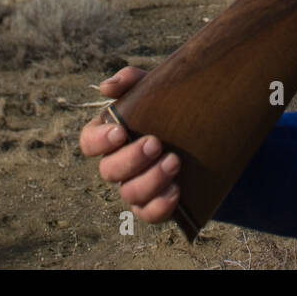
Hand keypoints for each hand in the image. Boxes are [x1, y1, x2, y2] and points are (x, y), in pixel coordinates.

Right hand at [78, 65, 180, 222]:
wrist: (207, 128)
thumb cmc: (171, 105)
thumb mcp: (156, 88)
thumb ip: (131, 81)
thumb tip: (106, 88)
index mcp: (111, 135)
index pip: (89, 142)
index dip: (99, 140)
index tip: (121, 131)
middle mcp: (118, 164)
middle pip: (108, 171)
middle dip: (131, 158)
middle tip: (156, 143)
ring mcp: (135, 186)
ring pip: (129, 193)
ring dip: (150, 180)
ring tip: (174, 162)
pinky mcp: (154, 203)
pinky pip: (149, 214)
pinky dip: (160, 205)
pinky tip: (176, 190)